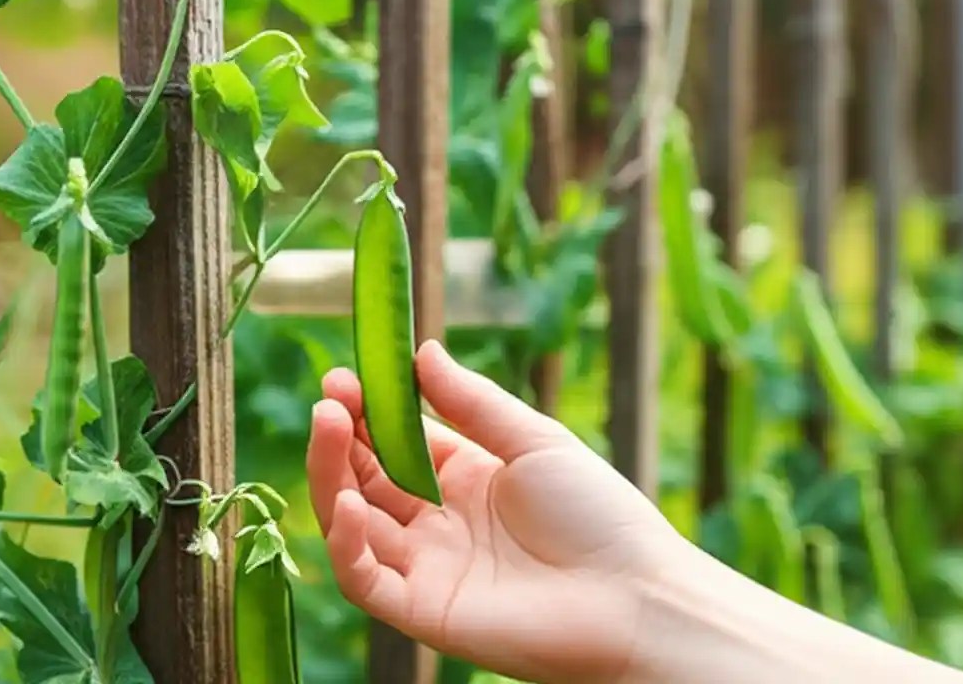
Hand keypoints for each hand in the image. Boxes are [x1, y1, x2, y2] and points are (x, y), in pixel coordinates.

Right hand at [305, 340, 687, 683]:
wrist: (635, 598)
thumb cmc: (598, 516)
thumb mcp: (533, 441)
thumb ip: (472, 402)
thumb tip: (420, 351)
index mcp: (464, 482)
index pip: (394, 443)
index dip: (366, 411)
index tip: (344, 378)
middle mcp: (436, 525)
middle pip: (365, 479)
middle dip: (339, 437)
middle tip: (328, 398)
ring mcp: (425, 569)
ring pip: (351, 523)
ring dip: (330, 476)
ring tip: (328, 425)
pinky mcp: (421, 611)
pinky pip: (363, 578)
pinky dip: (344, 541)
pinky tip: (348, 499)